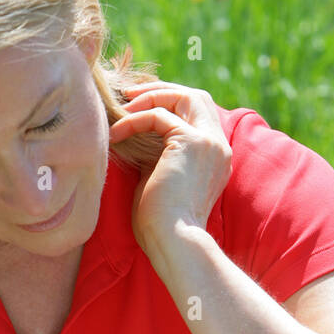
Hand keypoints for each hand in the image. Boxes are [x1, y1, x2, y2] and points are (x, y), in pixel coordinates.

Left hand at [109, 83, 231, 274]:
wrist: (173, 241)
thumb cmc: (160, 224)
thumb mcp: (160, 180)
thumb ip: (156, 156)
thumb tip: (135, 136)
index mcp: (215, 158)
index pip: (198, 114)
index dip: (170, 104)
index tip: (139, 108)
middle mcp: (218, 147)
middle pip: (197, 97)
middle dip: (163, 91)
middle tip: (131, 95)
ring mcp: (209, 142)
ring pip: (185, 97)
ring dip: (150, 97)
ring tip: (122, 106)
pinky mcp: (191, 142)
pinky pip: (159, 116)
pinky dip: (134, 120)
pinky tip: (115, 134)